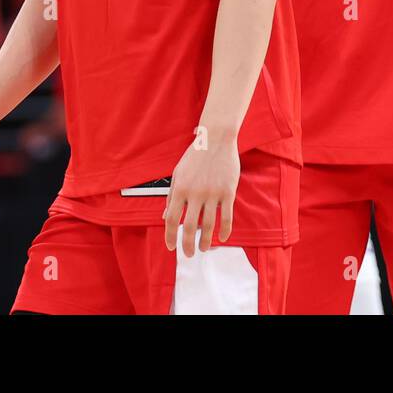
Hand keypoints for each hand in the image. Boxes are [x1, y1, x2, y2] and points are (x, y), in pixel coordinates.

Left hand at [163, 131, 239, 256]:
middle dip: (188, 244)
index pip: (171, 219)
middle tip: (189, 254)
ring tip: (204, 248)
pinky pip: (227, 217)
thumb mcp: (178, 173)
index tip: (171, 246)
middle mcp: (196, 193)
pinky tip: (222, 238)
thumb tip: (164, 217)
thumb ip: (171, 196)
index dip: (170, 236)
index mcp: (180, 188)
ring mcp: (213, 193)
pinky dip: (225, 231)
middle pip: (190, 227)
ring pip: (209, 225)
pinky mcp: (228, 192)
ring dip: (206, 241)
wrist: (216, 139)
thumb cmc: (195, 156)